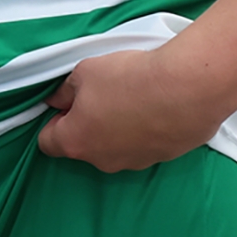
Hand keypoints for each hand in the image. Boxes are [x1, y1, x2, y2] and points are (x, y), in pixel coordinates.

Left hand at [37, 46, 231, 171]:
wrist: (189, 88)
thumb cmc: (129, 79)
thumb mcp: (83, 73)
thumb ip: (63, 91)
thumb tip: (56, 100)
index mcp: (76, 142)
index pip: (47, 143)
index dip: (52, 120)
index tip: (65, 104)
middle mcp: (103, 161)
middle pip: (83, 146)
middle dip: (85, 124)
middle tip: (99, 96)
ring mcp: (135, 163)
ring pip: (114, 147)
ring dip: (116, 128)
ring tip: (131, 100)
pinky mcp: (163, 159)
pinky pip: (142, 146)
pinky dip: (142, 131)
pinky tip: (153, 109)